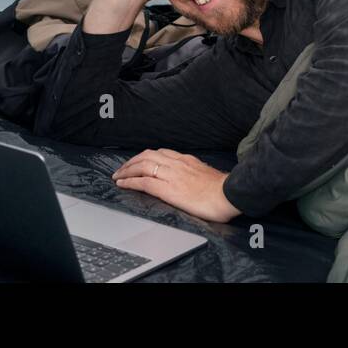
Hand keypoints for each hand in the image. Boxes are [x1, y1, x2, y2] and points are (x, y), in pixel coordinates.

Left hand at [112, 148, 241, 222]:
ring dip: (127, 170)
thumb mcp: (208, 176)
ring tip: (118, 176)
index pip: (160, 153)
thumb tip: (193, 182)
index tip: (137, 162)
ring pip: (142, 165)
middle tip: (122, 169)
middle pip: (147, 156)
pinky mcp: (168, 188)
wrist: (229, 194)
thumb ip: (197, 175)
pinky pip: (144, 181)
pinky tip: (122, 184)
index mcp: (187, 160)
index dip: (145, 157)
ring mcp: (172, 174)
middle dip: (131, 161)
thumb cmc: (223, 190)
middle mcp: (177, 163)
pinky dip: (130, 181)